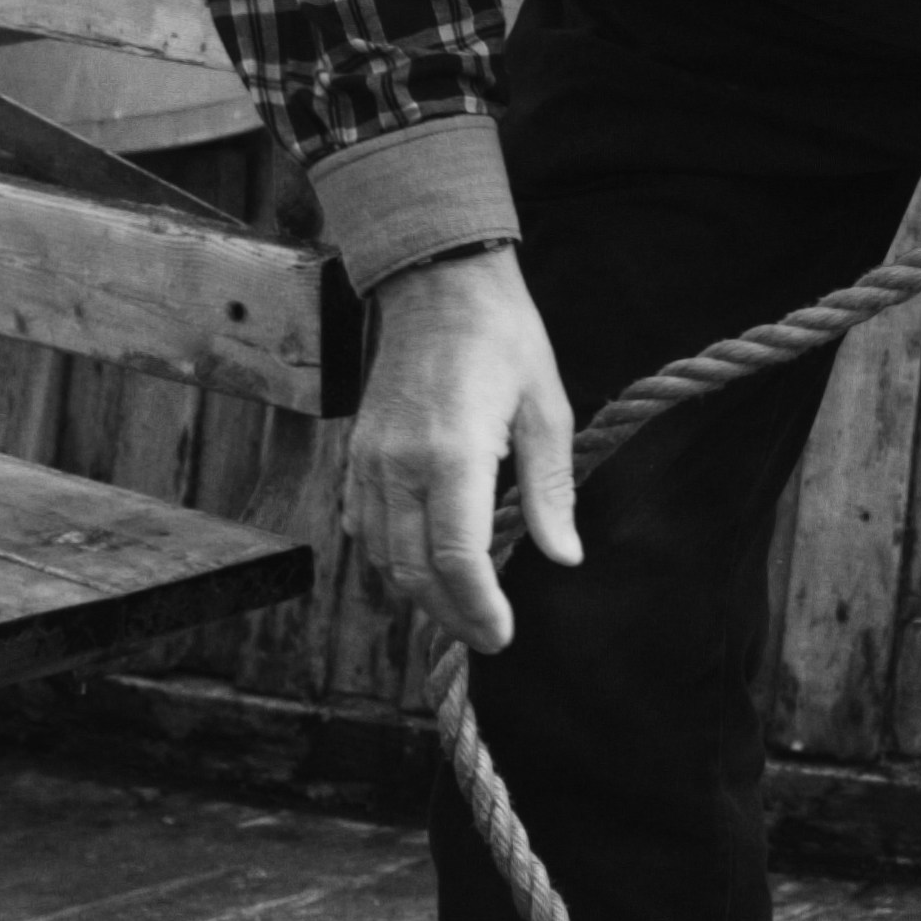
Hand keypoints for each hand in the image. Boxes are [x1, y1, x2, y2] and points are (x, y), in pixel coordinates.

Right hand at [344, 248, 578, 656]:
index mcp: (452, 453)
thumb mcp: (546, 407)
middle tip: (489, 636)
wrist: (437, 283)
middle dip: (451, 615)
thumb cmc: (502, 338)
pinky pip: (363, 527)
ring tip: (463, 608)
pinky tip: (422, 565)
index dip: (479, 606)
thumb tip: (563, 555)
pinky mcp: (356, 454)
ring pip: (382, 557)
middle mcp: (399, 464)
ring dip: (420, 593)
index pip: (457, 557)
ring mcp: (369, 460)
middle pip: (413, 571)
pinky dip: (390, 558)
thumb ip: (549, 488)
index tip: (502, 633)